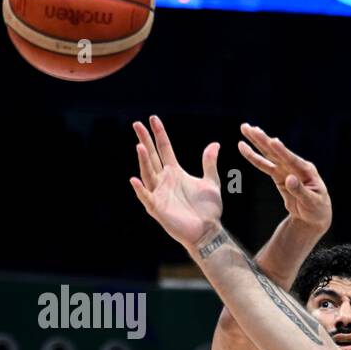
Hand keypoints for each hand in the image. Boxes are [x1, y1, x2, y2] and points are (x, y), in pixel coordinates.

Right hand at [129, 115, 222, 249]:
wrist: (208, 231)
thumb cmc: (208, 210)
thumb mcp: (211, 182)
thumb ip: (209, 163)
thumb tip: (215, 144)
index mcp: (175, 173)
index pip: (164, 149)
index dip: (159, 134)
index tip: (153, 118)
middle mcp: (164, 180)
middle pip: (152, 157)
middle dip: (145, 140)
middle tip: (137, 124)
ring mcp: (159, 194)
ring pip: (148, 173)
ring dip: (143, 161)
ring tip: (140, 146)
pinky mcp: (157, 208)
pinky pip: (146, 197)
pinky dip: (140, 189)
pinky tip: (135, 179)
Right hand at [238, 122, 332, 233]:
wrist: (315, 215)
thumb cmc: (317, 209)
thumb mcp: (311, 202)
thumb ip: (300, 191)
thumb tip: (289, 179)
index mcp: (307, 171)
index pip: (292, 160)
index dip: (282, 151)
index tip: (273, 141)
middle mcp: (296, 166)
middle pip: (277, 152)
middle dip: (263, 140)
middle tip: (249, 127)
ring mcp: (286, 170)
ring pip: (269, 155)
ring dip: (257, 142)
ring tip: (245, 128)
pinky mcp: (279, 176)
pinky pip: (265, 166)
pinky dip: (255, 158)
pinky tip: (246, 147)